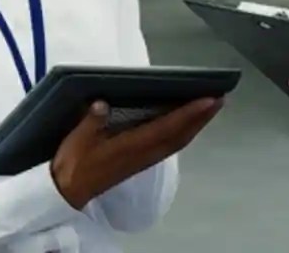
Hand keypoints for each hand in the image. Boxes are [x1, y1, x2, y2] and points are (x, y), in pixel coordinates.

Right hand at [50, 98, 222, 208]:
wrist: (68, 192)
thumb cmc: (73, 163)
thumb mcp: (76, 139)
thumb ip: (91, 121)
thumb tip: (102, 103)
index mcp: (130, 146)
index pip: (167, 127)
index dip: (189, 113)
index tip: (209, 99)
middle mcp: (143, 153)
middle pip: (180, 135)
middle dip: (201, 117)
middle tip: (221, 97)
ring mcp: (144, 159)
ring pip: (178, 141)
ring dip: (196, 125)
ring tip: (210, 107)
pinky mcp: (141, 161)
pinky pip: (170, 145)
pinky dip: (184, 132)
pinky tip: (187, 124)